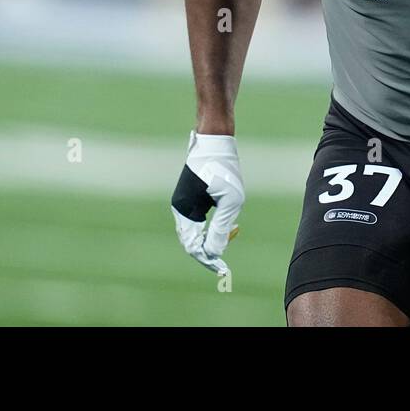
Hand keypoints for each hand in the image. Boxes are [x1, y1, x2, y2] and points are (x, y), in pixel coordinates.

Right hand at [170, 130, 243, 274]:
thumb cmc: (224, 167)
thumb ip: (220, 227)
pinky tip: (226, 228)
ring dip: (209, 241)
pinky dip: (209, 229)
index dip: (207, 259)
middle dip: (207, 252)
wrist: (215, 140)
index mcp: (184, 209)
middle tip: (223, 265)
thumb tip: (214, 252)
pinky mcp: (191, 196)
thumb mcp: (230, 200)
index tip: (222, 270)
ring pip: (194, 232)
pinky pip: (197, 221)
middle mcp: (180, 207)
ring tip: (226, 245)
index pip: (192, 245)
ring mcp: (184, 202)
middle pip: (191, 241)